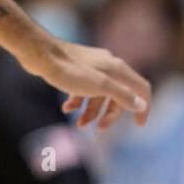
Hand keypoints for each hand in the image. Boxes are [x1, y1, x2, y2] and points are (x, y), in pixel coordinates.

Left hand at [21, 39, 151, 129]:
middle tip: (100, 129)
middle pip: (118, 96)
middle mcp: (108, 66)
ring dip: (91, 112)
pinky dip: (77, 101)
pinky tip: (66, 109)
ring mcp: (91, 68)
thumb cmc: (70, 70)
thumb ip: (122, 95)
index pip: (141, 89)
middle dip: (110, 114)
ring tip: (79, 125)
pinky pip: (83, 90)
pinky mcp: (75, 70)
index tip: (139, 125)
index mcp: (118, 69)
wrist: (40, 54)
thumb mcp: (100, 86)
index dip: (144, 107)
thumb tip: (140, 105)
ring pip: (98, 95)